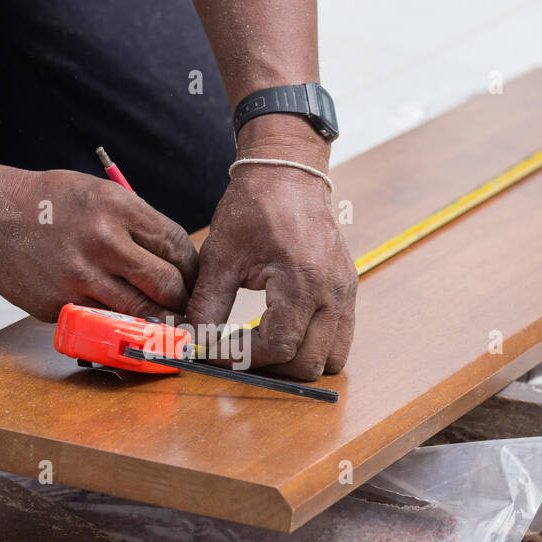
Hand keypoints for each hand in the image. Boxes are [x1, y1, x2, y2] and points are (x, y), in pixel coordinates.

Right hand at [0, 164, 198, 321]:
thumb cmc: (45, 202)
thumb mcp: (96, 193)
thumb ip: (135, 223)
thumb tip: (174, 259)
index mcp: (117, 207)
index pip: (177, 246)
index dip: (192, 269)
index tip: (192, 279)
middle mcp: (103, 242)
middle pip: (166, 284)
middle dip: (181, 301)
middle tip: (182, 306)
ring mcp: (80, 277)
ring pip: (140, 312)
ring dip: (156, 321)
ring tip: (162, 323)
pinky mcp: (60, 304)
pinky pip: (103, 321)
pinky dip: (116, 323)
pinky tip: (119, 320)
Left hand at [187, 126, 356, 379]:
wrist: (287, 174)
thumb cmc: (255, 208)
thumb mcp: (221, 256)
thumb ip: (207, 304)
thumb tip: (193, 341)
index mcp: (303, 282)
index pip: (277, 347)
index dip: (241, 357)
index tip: (214, 350)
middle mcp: (333, 293)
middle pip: (308, 364)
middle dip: (270, 367)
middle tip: (236, 352)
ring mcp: (346, 294)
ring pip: (331, 359)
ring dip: (295, 361)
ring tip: (261, 345)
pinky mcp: (348, 292)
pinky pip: (338, 339)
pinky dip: (312, 345)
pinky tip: (280, 329)